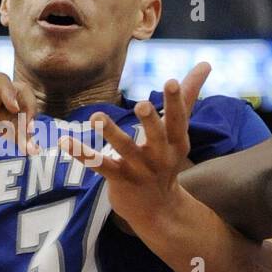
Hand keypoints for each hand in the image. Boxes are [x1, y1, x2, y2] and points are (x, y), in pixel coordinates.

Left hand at [0, 59, 40, 151]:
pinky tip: (28, 153)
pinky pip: (11, 132)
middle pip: (19, 94)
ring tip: (32, 149)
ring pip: (19, 116)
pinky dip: (21, 141)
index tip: (12, 107)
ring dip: (28, 130)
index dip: (8, 91)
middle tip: (29, 128)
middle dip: (27, 108)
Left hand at [57, 63, 210, 228]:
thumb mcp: (179, 130)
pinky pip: (100, 165)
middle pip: (156, 136)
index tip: (172, 81)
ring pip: (125, 149)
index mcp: (175, 141)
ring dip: (111, 133)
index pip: (177, 119)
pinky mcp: (119, 179)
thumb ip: (189, 96)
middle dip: (150, 122)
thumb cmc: (166, 160)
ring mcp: (139, 169)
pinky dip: (82, 154)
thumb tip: (206, 62)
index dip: (175, 101)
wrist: (158, 209)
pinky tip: (65, 141)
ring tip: (96, 116)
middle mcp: (160, 156)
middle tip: (142, 104)